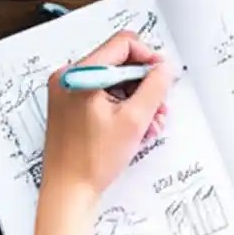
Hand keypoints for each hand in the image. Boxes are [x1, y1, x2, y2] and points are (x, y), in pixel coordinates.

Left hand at [41, 31, 172, 203]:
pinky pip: (105, 93)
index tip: (161, 75)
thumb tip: (165, 69)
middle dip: (144, 84)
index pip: (122, 44)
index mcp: (78, 75)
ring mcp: (68, 91)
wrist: (69, 191)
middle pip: (119, 62)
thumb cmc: (91, 161)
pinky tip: (136, 126)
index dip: (148, 58)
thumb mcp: (134, 120)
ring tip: (150, 122)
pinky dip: (123, 106)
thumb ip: (155, 88)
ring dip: (137, 98)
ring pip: (115, 80)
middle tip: (159, 105)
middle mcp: (69, 78)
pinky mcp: (71, 105)